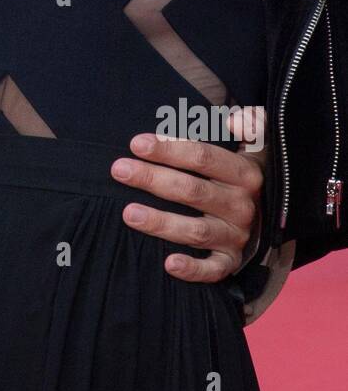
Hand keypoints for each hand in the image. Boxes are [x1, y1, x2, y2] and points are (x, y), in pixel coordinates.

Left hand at [109, 107, 265, 282]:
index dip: (169, 150)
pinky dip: (193, 270)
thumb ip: (251, 125)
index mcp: (245, 173)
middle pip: (192, 191)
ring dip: (161, 223)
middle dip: (153, 178)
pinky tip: (168, 263)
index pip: (203, 158)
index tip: (136, 143)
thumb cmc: (241, 173)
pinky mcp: (231, 261)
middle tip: (119, 170)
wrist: (271, 215)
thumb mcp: (255, 145)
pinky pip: (213, 270)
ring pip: (196, 231)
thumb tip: (236, 120)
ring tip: (128, 213)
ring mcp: (237, 236)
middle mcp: (242, 205)